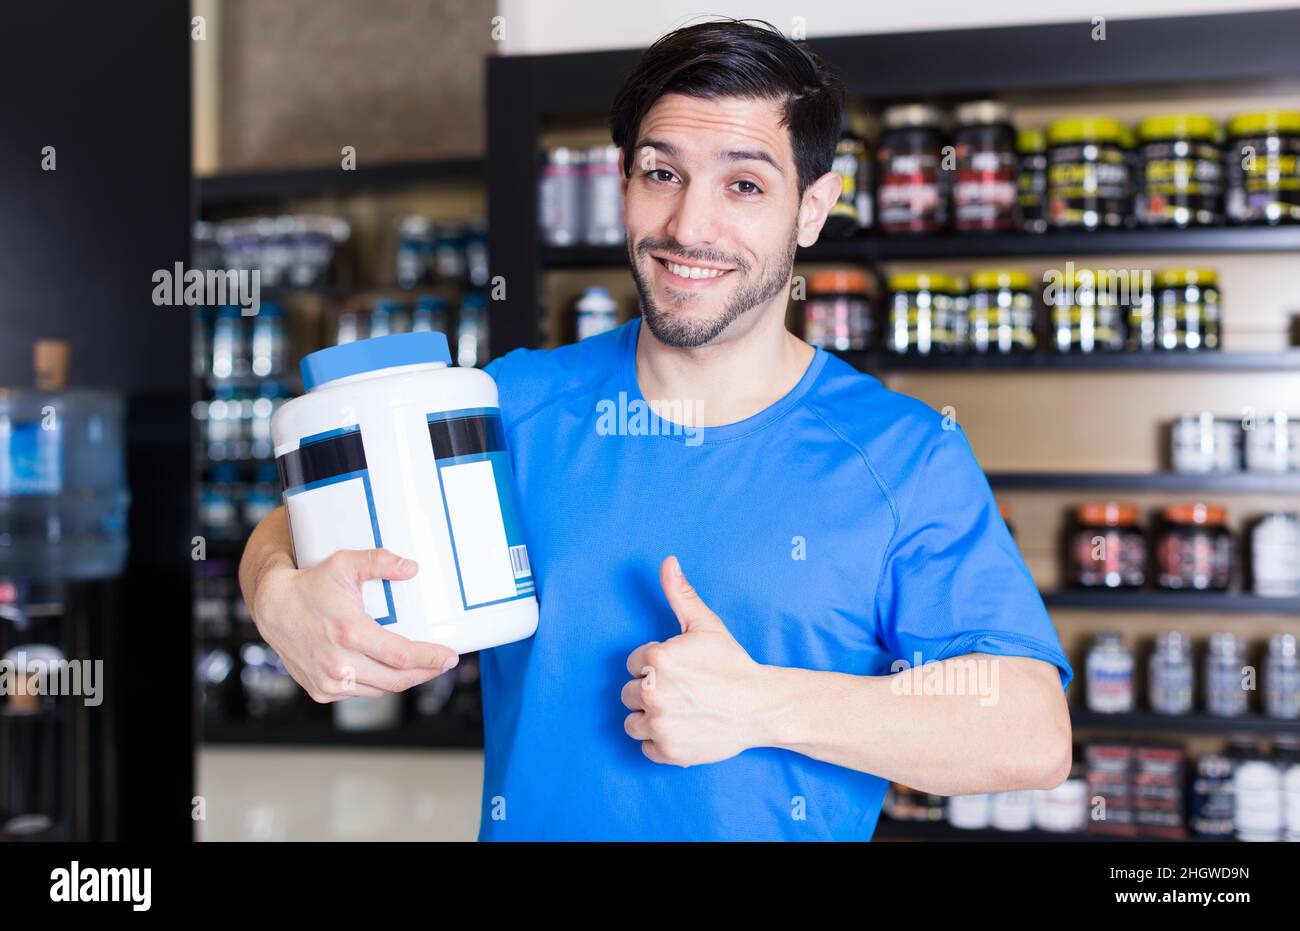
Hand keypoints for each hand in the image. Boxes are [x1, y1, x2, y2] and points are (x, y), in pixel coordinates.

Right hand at [249, 548, 458, 702]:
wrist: (272, 607)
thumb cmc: (310, 584)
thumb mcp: (345, 564)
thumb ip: (379, 562)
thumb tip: (411, 567)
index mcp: (349, 633)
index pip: (401, 656)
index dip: (430, 659)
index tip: (450, 657)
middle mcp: (338, 663)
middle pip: (397, 680)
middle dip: (426, 672)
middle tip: (442, 663)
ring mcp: (328, 681)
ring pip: (381, 689)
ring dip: (403, 679)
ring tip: (419, 666)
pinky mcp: (321, 691)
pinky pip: (361, 692)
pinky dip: (377, 683)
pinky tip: (386, 669)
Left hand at [621, 555, 765, 766]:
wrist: (760, 706)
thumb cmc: (732, 664)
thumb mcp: (706, 625)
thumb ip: (680, 594)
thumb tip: (668, 561)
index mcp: (657, 659)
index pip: (634, 663)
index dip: (655, 665)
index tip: (679, 670)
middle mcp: (653, 692)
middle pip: (628, 693)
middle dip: (650, 690)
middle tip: (682, 691)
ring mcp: (660, 725)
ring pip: (632, 722)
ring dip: (650, 718)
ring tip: (679, 710)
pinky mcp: (668, 752)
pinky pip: (646, 747)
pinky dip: (661, 742)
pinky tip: (683, 729)